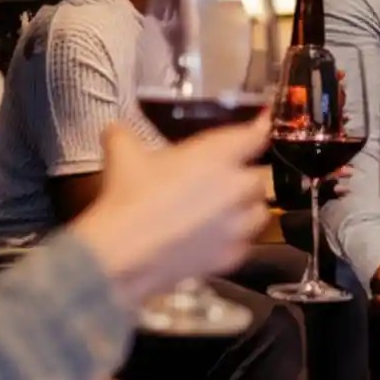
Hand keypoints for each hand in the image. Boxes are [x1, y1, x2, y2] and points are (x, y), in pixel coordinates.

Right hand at [71, 116, 270, 309]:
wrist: (125, 253)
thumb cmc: (129, 196)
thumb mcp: (123, 155)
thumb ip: (123, 136)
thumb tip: (115, 130)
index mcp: (218, 155)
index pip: (254, 136)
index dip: (260, 128)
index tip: (263, 124)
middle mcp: (236, 187)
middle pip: (257, 178)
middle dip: (242, 177)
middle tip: (220, 180)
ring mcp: (238, 225)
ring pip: (259, 212)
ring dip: (247, 208)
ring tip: (226, 210)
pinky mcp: (232, 256)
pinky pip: (245, 244)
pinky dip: (234, 240)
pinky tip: (215, 241)